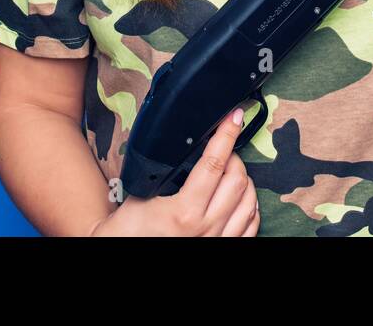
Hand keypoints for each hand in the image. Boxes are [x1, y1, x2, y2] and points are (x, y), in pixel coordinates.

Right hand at [88, 107, 259, 236]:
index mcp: (184, 212)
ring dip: (244, 181)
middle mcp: (206, 228)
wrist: (121, 255)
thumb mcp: (140, 196)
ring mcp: (218, 241)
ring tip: (232, 171)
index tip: (234, 118)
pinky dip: (250, 206)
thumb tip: (184, 149)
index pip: (214, 163)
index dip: (226, 135)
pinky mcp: (224, 249)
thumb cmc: (128, 231)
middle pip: (238, 180)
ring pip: (250, 202)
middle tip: (223, 150)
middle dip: (234, 157)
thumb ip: (163, 173)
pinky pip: (251, 225)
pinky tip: (241, 197)